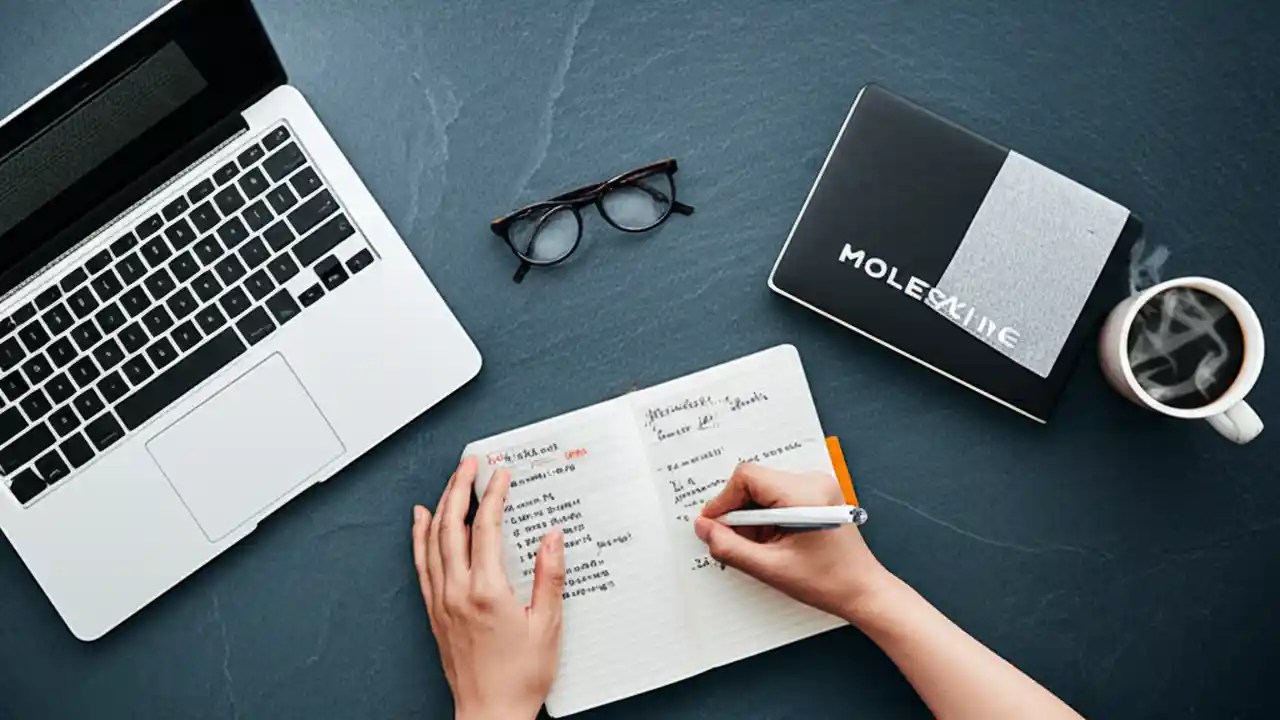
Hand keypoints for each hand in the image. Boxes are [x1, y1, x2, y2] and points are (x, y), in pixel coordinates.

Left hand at [412, 457, 564, 719]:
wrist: (490, 713)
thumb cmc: (521, 678)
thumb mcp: (548, 625)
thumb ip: (549, 577)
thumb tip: (551, 538)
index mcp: (488, 591)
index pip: (486, 528)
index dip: (493, 496)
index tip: (500, 475)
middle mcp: (458, 592)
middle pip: (452, 526)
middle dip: (460, 489)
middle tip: (469, 465)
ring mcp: (442, 602)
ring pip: (433, 542)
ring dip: (441, 507)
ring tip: (449, 482)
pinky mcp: (434, 613)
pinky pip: (422, 565)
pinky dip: (421, 538)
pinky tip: (423, 523)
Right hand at [694, 463, 892, 623]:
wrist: (863, 590)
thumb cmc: (827, 581)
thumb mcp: (770, 568)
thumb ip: (730, 547)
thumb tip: (704, 527)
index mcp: (805, 495)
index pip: (747, 476)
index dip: (723, 500)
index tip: (713, 525)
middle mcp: (813, 482)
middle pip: (755, 482)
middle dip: (739, 512)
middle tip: (735, 542)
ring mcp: (818, 486)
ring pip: (765, 490)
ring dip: (753, 517)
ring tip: (760, 547)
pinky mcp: (817, 495)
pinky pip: (779, 496)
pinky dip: (767, 517)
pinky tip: (772, 542)